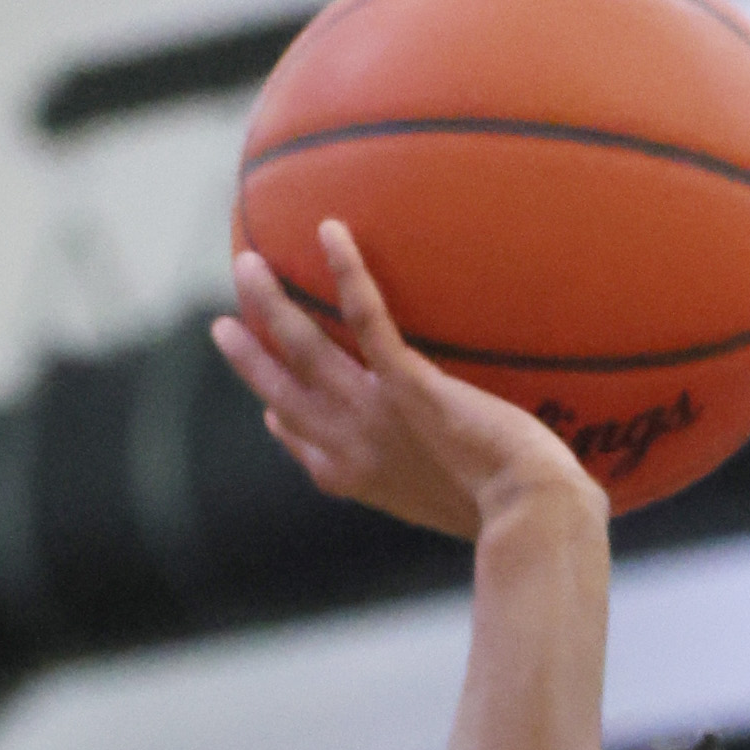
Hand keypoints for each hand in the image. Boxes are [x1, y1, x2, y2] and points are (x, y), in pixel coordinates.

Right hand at [213, 223, 606, 545]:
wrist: (528, 517)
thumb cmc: (517, 520)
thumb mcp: (468, 511)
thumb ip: (453, 486)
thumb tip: (479, 475)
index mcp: (367, 481)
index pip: (310, 453)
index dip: (285, 429)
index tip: (270, 411)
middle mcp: (358, 448)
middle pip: (285, 398)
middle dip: (250, 362)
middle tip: (222, 326)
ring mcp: (377, 413)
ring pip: (305, 351)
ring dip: (270, 306)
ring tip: (246, 264)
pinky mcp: (408, 383)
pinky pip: (368, 319)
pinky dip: (347, 273)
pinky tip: (332, 229)